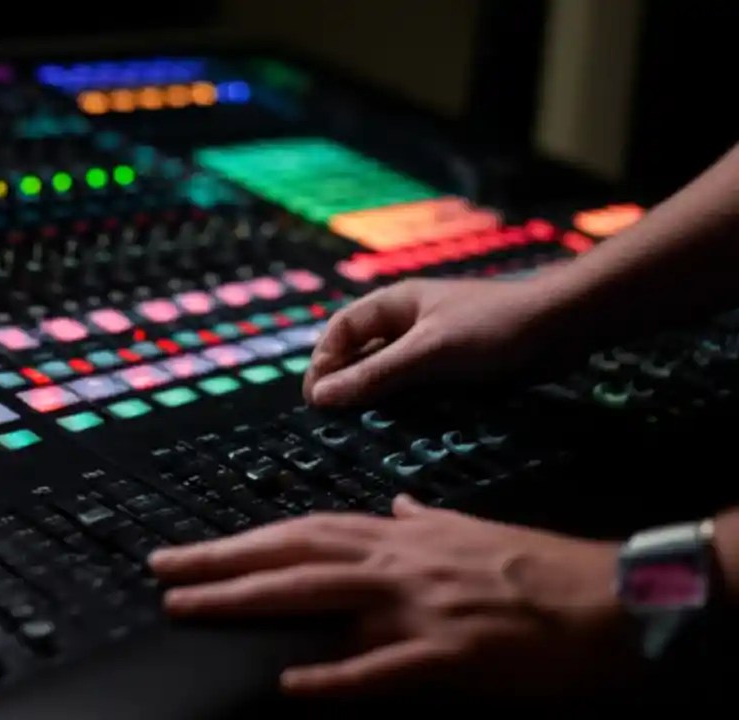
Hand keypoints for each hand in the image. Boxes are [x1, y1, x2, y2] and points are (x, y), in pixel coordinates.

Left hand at [148, 495, 639, 698]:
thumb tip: (394, 507)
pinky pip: (382, 669)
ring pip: (317, 594)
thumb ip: (423, 520)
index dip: (243, 539)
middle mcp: (399, 561)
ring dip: (247, 600)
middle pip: (292, 553)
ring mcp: (421, 606)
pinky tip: (289, 684)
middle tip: (160, 570)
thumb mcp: (471, 529)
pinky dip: (334, 677)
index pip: (303, 529)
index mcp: (401, 536)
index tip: (193, 549)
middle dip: (220, 562)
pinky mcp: (451, 656)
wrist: (612, 597)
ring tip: (186, 607)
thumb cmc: (541, 566)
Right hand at [304, 277, 562, 406]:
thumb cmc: (492, 328)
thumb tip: (320, 397)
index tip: (316, 400)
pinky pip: (416, 387)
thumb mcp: (427, 352)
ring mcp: (432, 345)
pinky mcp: (454, 367)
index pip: (340, 331)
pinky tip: (403, 430)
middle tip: (333, 422)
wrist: (563, 327)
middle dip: (345, 385)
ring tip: (363, 431)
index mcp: (395, 305)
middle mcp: (408, 323)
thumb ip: (375, 375)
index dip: (323, 362)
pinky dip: (405, 406)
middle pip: (360, 354)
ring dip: (375, 400)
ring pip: (388, 374)